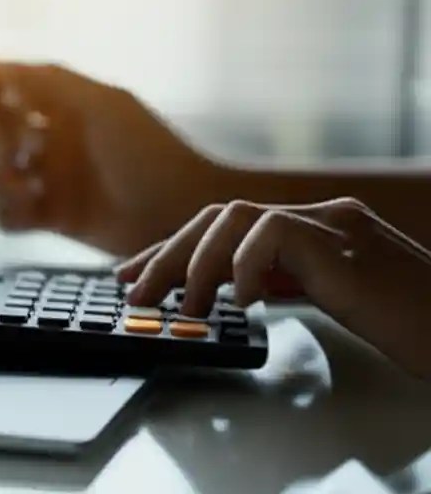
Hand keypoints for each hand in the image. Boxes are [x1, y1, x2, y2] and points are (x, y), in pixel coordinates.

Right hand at [0, 62, 224, 256]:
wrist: (177, 211)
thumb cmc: (144, 150)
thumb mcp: (100, 104)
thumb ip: (46, 82)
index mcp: (59, 106)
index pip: (5, 91)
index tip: (6, 108)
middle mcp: (46, 139)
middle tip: (28, 154)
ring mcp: (45, 180)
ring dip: (2, 182)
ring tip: (34, 190)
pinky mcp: (45, 219)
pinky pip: (3, 214)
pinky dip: (9, 213)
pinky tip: (35, 214)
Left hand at [119, 197, 430, 378]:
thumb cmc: (411, 324)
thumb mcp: (332, 299)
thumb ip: (283, 282)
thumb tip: (222, 289)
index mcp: (315, 226)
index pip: (228, 225)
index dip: (176, 249)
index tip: (136, 275)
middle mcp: (321, 215)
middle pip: (220, 216)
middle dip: (168, 254)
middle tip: (135, 292)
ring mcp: (333, 224)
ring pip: (235, 218)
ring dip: (195, 263)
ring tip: (182, 308)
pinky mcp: (343, 243)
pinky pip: (272, 233)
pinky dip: (245, 266)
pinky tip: (241, 301)